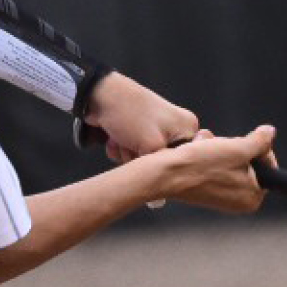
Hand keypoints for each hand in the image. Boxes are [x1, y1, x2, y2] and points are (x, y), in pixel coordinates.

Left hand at [81, 72, 198, 162]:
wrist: (99, 95)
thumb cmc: (129, 114)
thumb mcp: (152, 144)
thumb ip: (161, 166)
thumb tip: (157, 191)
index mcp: (186, 126)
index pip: (181, 159)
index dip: (162, 162)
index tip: (148, 154)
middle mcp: (173, 127)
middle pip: (159, 161)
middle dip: (139, 157)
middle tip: (132, 143)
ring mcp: (153, 128)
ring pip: (141, 159)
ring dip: (126, 153)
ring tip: (121, 138)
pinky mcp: (135, 131)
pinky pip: (129, 152)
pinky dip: (118, 148)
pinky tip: (113, 138)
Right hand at [159, 125, 275, 213]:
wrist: (166, 174)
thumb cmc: (202, 165)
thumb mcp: (238, 148)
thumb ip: (260, 141)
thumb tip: (270, 133)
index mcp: (252, 198)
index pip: (267, 166)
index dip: (258, 147)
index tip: (244, 140)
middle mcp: (238, 202)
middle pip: (247, 162)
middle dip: (234, 146)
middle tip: (220, 144)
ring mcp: (221, 197)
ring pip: (229, 161)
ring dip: (219, 147)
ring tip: (205, 145)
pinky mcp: (205, 191)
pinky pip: (214, 167)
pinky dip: (208, 155)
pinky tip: (197, 151)